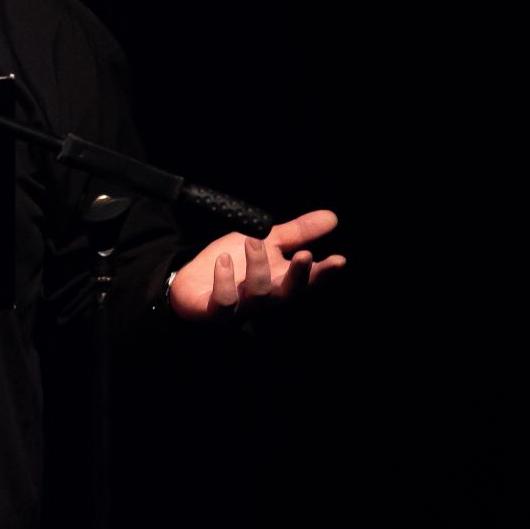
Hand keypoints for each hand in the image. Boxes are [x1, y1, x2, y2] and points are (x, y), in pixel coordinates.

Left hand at [168, 208, 346, 319]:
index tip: (338, 259)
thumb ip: (297, 233)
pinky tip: (223, 261)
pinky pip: (224, 301)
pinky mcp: (215, 310)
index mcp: (281, 281)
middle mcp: (266, 297)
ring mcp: (241, 306)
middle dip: (299, 275)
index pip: (309, 280)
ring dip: (258, 267)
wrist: (191, 282)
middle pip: (289, 292)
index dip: (324, 273)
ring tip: (252, 241)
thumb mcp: (266, 242)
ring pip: (259, 294)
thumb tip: (332, 217)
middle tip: (305, 254)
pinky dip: (225, 281)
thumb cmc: (233, 264)